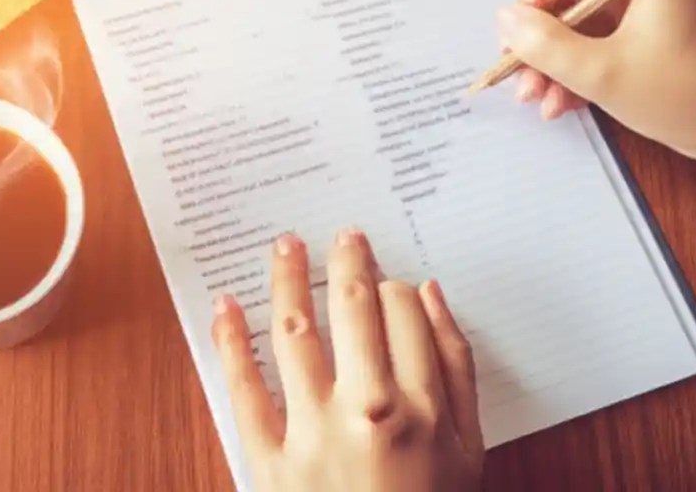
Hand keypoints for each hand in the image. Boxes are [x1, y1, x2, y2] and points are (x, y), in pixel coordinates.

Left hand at [211, 229, 482, 491]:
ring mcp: (312, 434)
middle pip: (352, 311)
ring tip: (284, 246)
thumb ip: (457, 369)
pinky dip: (231, 342)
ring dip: (287, 281)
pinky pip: (243, 390)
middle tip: (341, 236)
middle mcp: (367, 411)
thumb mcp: (469, 450)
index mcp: (423, 408)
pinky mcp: (267, 460)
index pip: (403, 314)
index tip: (384, 278)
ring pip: (294, 334)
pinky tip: (227, 305)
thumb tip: (433, 296)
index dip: (393, 286)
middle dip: (345, 263)